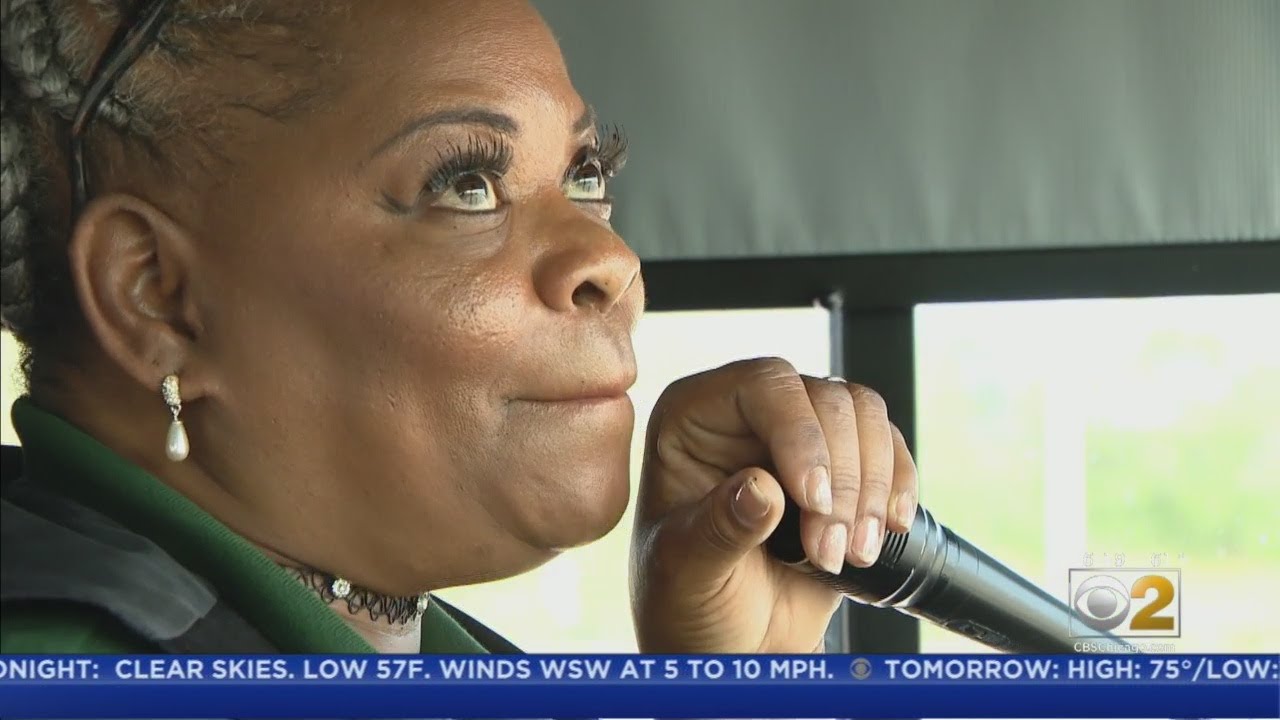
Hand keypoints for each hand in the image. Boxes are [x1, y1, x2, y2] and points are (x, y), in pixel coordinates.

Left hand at [630, 358, 918, 652]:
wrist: (733, 643)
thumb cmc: (690, 602)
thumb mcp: (687, 574)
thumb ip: (717, 530)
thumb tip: (761, 488)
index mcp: (690, 418)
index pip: (762, 385)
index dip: (800, 434)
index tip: (814, 502)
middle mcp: (744, 412)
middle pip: (824, 399)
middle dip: (842, 479)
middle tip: (830, 552)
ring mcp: (795, 432)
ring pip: (863, 415)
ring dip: (871, 487)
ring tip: (852, 554)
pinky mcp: (839, 461)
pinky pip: (887, 444)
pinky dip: (897, 487)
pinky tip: (886, 530)